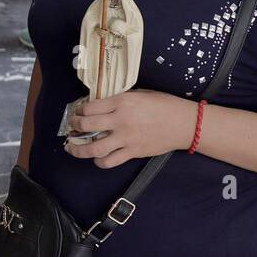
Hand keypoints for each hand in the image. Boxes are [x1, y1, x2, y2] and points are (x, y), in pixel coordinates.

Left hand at [64, 89, 197, 167]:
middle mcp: (121, 120)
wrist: (184, 123)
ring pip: (94, 148)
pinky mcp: (133, 152)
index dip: (79, 111)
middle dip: (74, 127)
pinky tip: (97, 158)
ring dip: (78, 150)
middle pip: (86, 125)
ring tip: (72, 148)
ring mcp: (126, 138)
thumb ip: (119, 100)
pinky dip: (100, 162)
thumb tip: (99, 105)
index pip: (90, 107)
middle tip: (72, 128)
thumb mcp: (139, 94)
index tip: (78, 113)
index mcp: (122, 102)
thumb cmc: (163, 105)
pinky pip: (110, 161)